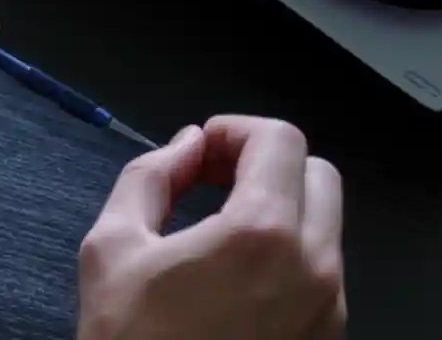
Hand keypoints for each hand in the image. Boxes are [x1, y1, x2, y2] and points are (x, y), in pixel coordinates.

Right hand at [77, 116, 345, 339]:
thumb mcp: (112, 249)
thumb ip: (151, 176)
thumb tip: (186, 145)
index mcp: (262, 234)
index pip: (281, 140)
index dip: (236, 131)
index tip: (200, 153)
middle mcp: (314, 268)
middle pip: (317, 174)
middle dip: (267, 164)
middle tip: (213, 181)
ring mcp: (329, 310)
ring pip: (325, 226)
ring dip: (281, 210)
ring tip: (221, 233)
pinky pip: (324, 274)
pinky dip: (290, 256)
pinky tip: (240, 280)